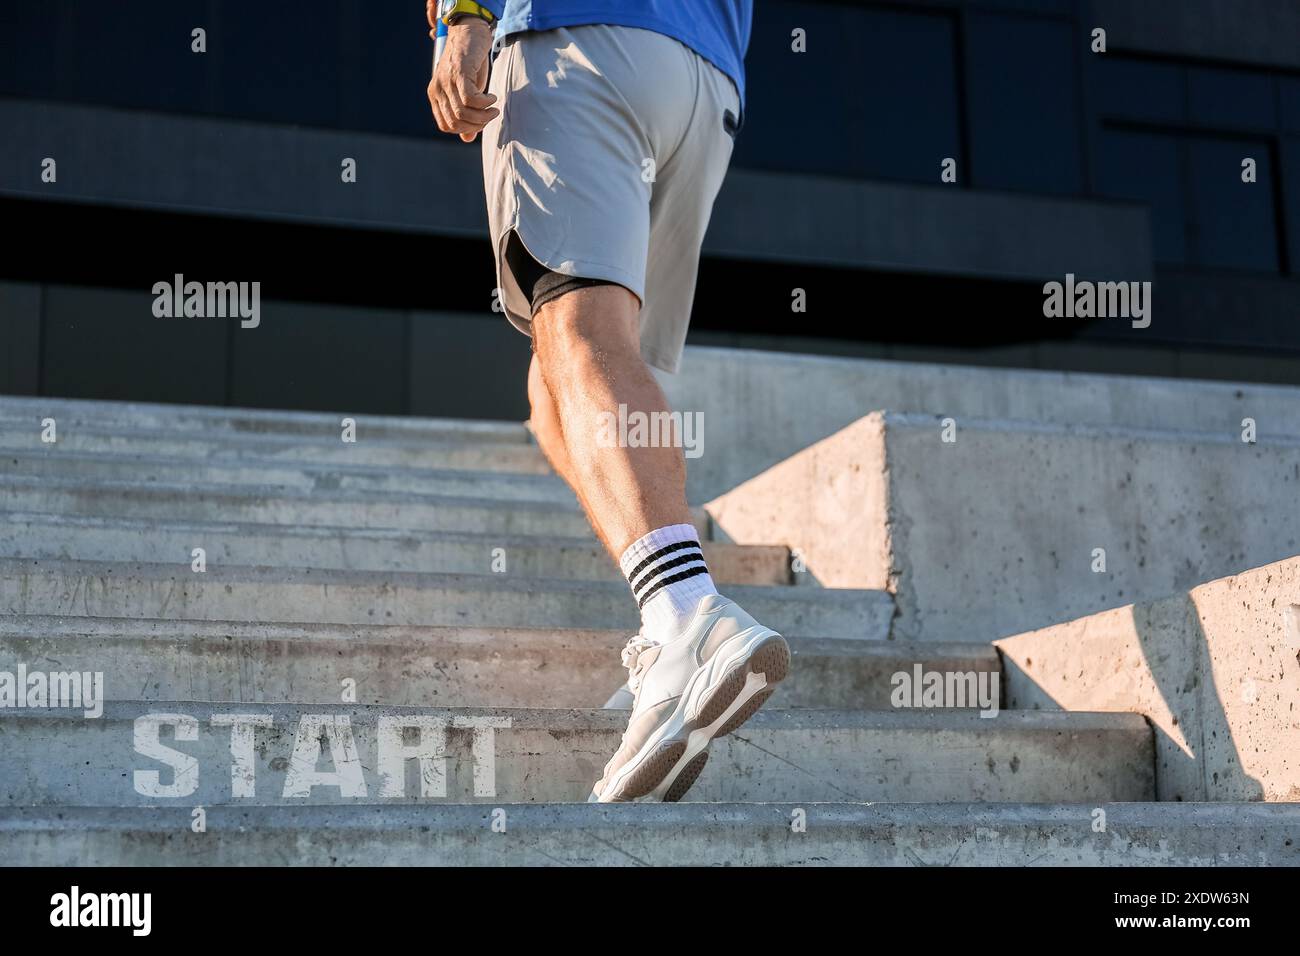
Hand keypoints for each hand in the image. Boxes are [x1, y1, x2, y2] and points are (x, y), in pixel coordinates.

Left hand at [427, 14, 498, 142]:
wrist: (469, 32)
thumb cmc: (470, 63)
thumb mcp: (467, 91)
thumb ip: (465, 114)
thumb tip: (467, 139)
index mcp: (436, 96)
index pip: (447, 126)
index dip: (466, 128)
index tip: (481, 121)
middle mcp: (438, 89)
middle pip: (456, 121)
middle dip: (477, 124)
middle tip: (491, 115)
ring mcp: (446, 81)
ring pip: (463, 112)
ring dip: (483, 115)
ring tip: (494, 108)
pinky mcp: (459, 72)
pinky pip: (470, 99)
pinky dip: (485, 103)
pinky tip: (492, 97)